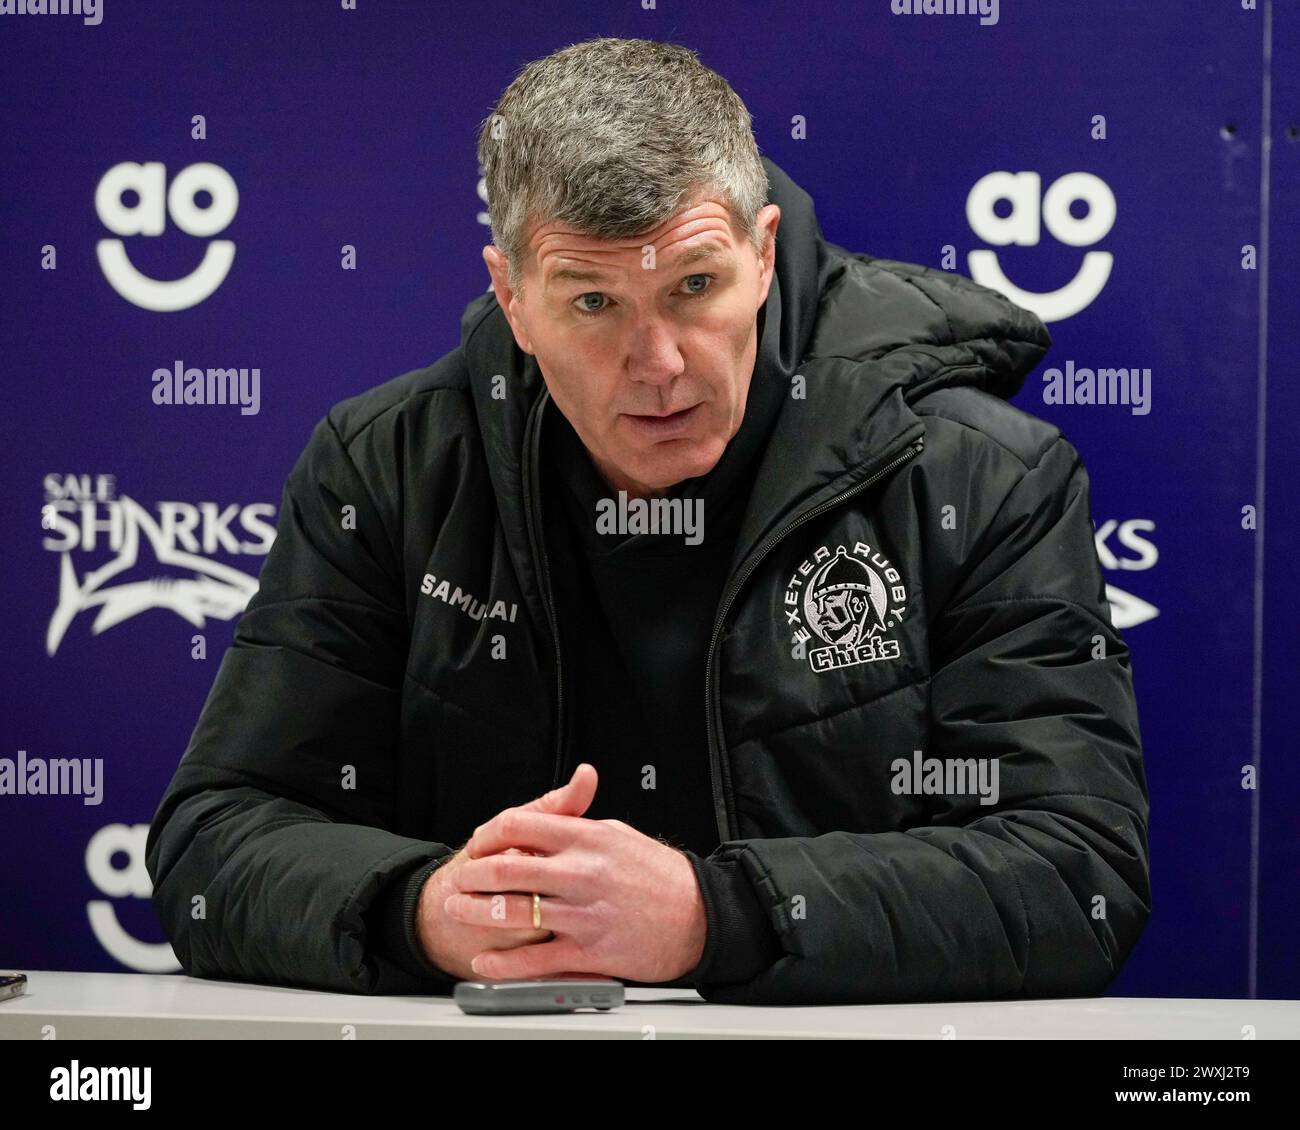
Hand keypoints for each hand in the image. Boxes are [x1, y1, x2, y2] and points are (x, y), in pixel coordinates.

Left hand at [442, 765, 707, 983]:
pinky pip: (535, 959)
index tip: (479, 843)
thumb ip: (579, 821)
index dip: (489, 834)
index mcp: (587, 838)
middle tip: (459, 878)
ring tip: (459, 911)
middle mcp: (582, 872)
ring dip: (477, 913)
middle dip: (473, 874)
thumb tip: (551, 809)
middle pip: (508, 867)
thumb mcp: (619, 834)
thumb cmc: (662, 876)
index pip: (521, 824)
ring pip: (514, 912)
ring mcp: (583, 913)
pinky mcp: (589, 951)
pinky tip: (485, 962)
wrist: (700, 916)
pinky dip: (503, 964)